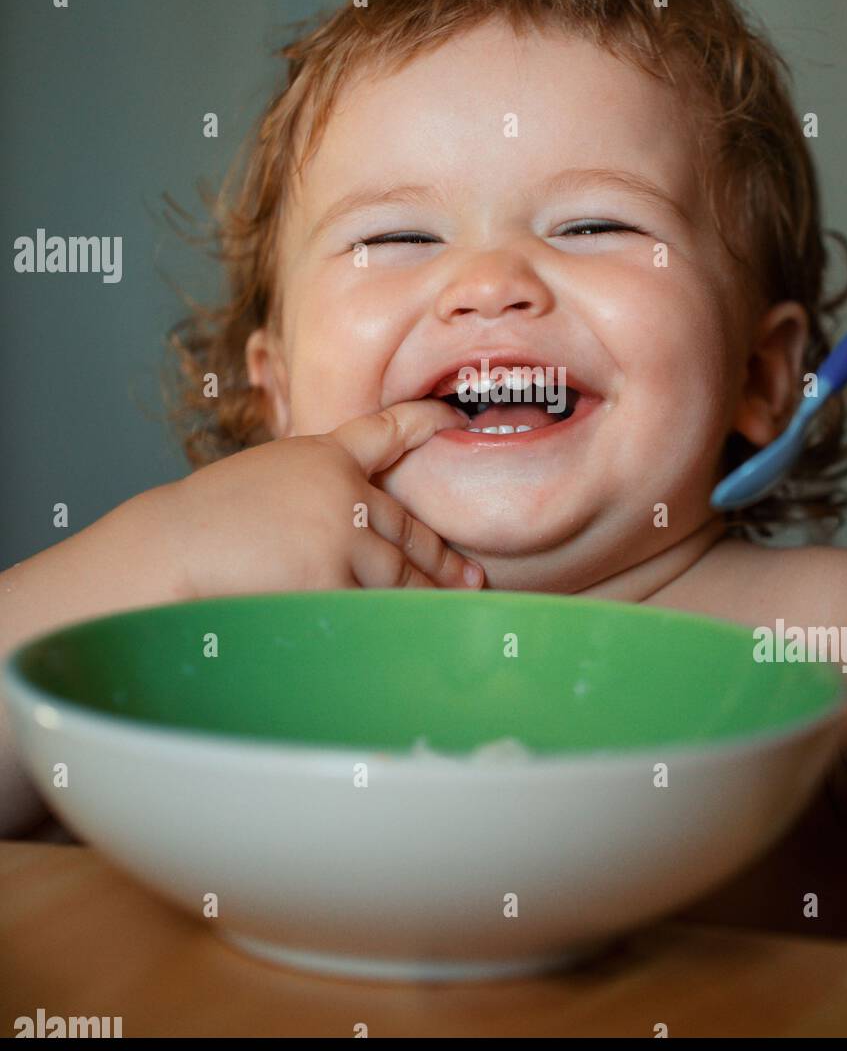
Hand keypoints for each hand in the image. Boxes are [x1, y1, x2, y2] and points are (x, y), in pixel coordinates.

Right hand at [153, 399, 483, 599]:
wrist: (171, 546)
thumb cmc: (208, 519)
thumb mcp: (267, 477)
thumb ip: (316, 491)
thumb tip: (362, 526)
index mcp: (323, 455)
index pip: (387, 431)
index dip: (427, 423)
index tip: (457, 420)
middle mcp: (343, 490)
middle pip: (406, 526)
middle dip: (440, 557)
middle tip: (470, 576)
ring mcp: (340, 534)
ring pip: (399, 570)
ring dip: (429, 592)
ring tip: (454, 606)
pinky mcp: (330, 578)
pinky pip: (371, 604)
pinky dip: (391, 620)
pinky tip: (413, 631)